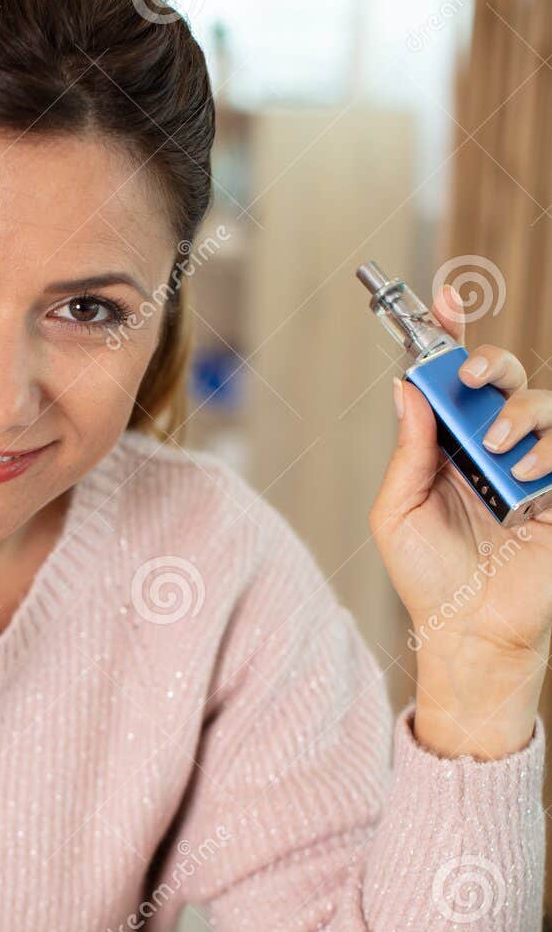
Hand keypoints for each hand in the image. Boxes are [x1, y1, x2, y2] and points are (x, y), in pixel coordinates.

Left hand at [369, 283, 551, 756]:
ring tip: (494, 447)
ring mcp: (532, 468)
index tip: (444, 299)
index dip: (451, 336)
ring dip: (518, 412)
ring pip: (542, 405)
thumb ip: (407, 449)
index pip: (453, 381)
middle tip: (468, 377)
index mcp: (449, 447)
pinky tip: (524, 471)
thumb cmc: (427, 578)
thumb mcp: (396, 511)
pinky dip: (547, 447)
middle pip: (503, 379)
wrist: (465, 632)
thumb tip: (406, 385)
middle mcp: (493, 449)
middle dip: (488, 363)